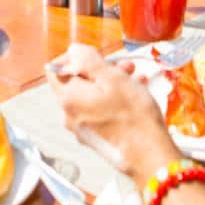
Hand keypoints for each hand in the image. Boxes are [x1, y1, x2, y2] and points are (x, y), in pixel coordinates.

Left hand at [48, 44, 180, 181]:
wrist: (148, 154)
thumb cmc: (132, 115)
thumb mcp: (112, 77)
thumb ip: (88, 60)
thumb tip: (73, 51)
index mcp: (69, 98)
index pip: (56, 70)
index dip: (75, 57)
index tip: (95, 54)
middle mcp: (70, 115)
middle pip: (77, 83)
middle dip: (100, 69)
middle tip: (124, 65)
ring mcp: (82, 129)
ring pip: (92, 96)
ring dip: (111, 82)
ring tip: (135, 77)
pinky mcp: (96, 137)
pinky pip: (99, 111)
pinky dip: (114, 99)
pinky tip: (135, 93)